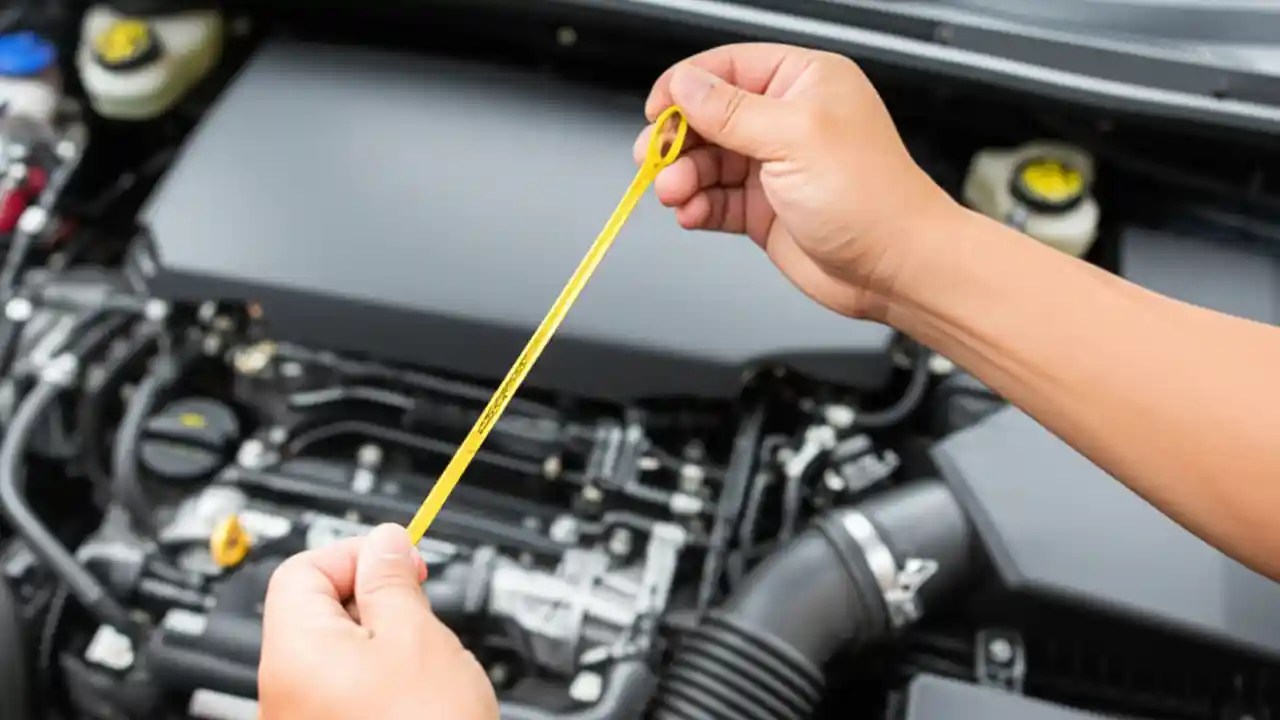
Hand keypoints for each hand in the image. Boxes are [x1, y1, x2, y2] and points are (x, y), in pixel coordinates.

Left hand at [259, 523, 498, 719]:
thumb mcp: (418, 636)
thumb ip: (393, 582)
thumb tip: (383, 544)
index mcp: (294, 650)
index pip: (301, 569)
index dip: (355, 553)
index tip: (400, 558)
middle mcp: (285, 689)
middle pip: (319, 612)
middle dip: (376, 601)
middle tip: (420, 609)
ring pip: (340, 655)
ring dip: (387, 645)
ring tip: (428, 661)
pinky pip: (349, 695)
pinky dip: (386, 685)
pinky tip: (422, 699)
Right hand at [638, 43, 957, 319]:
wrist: (894, 267)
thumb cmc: (870, 197)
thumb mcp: (794, 137)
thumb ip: (732, 111)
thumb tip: (686, 85)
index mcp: (804, 82)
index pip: (728, 68)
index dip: (686, 86)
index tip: (657, 111)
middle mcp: (787, 119)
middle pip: (708, 117)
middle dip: (678, 139)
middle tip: (654, 158)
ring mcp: (773, 166)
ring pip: (706, 161)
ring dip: (682, 177)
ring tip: (674, 193)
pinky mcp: (763, 208)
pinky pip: (715, 199)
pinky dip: (696, 206)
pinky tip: (690, 213)